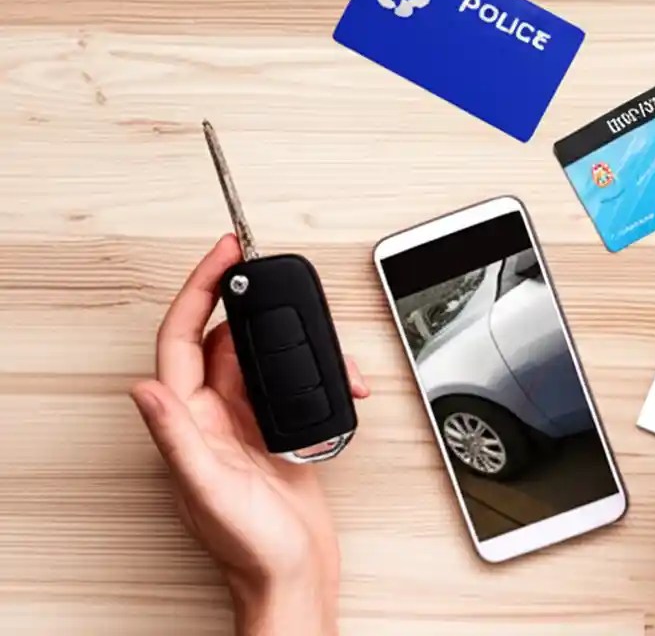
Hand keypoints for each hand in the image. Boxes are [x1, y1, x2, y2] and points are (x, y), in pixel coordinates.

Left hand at [129, 235, 370, 635]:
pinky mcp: (277, 434)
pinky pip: (288, 384)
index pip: (183, 340)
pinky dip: (313, 373)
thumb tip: (144, 387)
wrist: (295, 577)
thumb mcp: (211, 490)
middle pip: (222, 338)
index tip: (223, 254)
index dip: (199, 291)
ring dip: (289, 341)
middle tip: (270, 270)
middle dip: (249, 302)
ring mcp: (244, 425)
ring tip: (321, 338)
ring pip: (258, 358)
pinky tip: (334, 382)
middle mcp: (213, 419)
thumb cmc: (253, 548)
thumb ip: (178, 437)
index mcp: (189, 424)